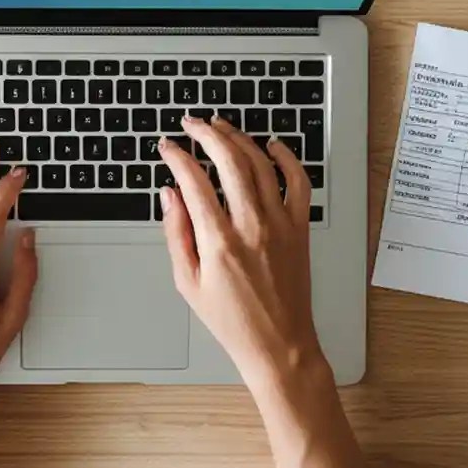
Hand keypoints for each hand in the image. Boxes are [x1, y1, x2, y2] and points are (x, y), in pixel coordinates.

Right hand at [158, 116, 326, 387]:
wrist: (279, 343)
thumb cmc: (233, 320)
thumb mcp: (188, 282)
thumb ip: (176, 233)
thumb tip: (169, 195)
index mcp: (219, 242)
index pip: (193, 181)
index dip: (177, 157)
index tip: (167, 147)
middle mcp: (252, 226)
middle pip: (229, 161)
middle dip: (207, 134)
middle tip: (192, 124)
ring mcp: (280, 224)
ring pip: (260, 164)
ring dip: (238, 138)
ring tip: (221, 126)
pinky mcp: (300, 227)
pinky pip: (298, 181)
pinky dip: (286, 157)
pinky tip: (271, 145)